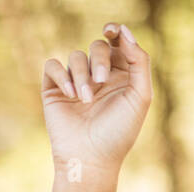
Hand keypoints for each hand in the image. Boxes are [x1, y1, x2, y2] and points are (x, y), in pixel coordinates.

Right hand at [41, 23, 150, 173]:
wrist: (91, 158)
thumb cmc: (119, 132)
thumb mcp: (139, 96)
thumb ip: (139, 61)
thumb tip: (125, 31)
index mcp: (122, 78)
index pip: (118, 44)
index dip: (115, 31)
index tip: (110, 31)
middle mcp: (99, 78)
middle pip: (97, 47)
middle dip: (99, 59)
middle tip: (102, 81)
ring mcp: (76, 82)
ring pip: (76, 56)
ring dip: (82, 75)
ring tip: (86, 100)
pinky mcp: (55, 89)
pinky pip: (53, 65)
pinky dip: (62, 76)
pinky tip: (71, 96)